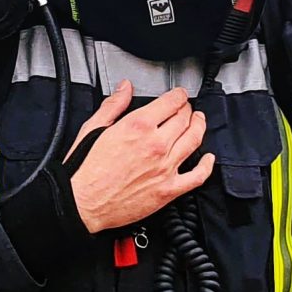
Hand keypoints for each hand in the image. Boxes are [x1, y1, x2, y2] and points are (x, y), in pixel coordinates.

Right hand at [68, 81, 212, 232]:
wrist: (83, 203)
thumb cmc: (85, 171)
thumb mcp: (93, 128)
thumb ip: (114, 105)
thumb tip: (125, 88)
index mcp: (138, 127)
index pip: (170, 102)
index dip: (179, 95)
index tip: (179, 95)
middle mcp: (155, 145)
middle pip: (184, 119)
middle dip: (187, 109)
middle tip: (185, 108)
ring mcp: (165, 168)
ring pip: (194, 140)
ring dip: (199, 126)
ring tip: (198, 122)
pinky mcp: (168, 190)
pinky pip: (197, 176)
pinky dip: (207, 165)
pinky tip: (208, 159)